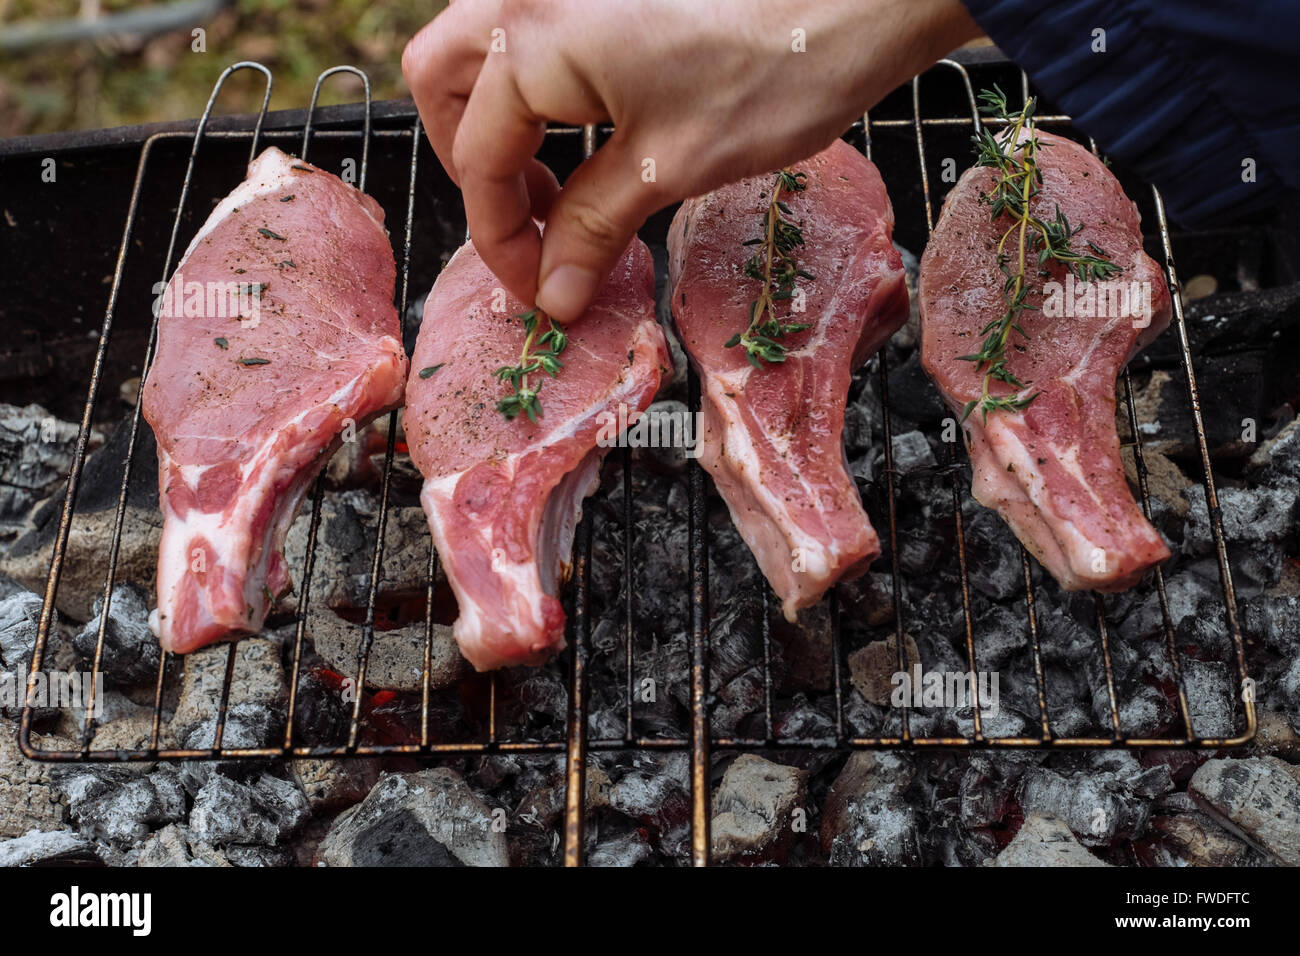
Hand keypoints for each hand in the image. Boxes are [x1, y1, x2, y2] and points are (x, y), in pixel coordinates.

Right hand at [403, 0, 978, 320]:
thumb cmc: (776, 65)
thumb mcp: (670, 167)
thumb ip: (593, 229)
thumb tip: (553, 292)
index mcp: (532, 39)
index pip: (478, 160)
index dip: (501, 241)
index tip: (539, 290)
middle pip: (446, 84)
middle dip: (473, 166)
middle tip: (528, 226)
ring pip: (482, 49)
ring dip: (498, 121)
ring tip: (555, 185)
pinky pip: (533, 29)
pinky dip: (538, 86)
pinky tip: (585, 131)